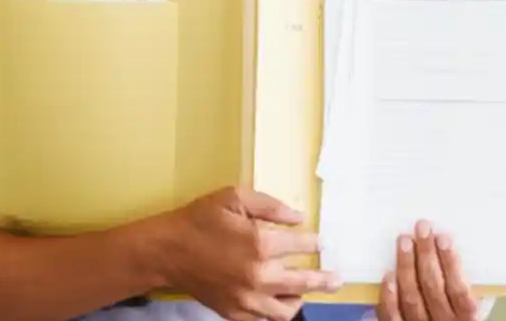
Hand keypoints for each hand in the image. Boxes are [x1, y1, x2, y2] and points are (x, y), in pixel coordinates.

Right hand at [159, 186, 341, 320]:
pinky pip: (265, 319)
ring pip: (287, 309)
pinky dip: (276, 311)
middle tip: (338, 279)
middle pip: (304, 281)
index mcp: (261, 243)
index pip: (302, 245)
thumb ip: (270, 206)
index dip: (315, 242)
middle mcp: (259, 275)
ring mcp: (247, 299)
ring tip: (305, 292)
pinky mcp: (235, 313)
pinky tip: (278, 301)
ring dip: (301, 298)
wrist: (167, 251)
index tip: (321, 242)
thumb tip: (300, 217)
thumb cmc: (200, 219)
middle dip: (325, 279)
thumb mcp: (234, 197)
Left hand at [376, 220, 479, 320]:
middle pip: (433, 287)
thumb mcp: (471, 299)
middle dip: (426, 254)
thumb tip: (449, 243)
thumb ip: (464, 279)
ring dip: (407, 266)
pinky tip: (388, 274)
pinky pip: (393, 315)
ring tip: (404, 240)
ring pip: (412, 297)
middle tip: (422, 229)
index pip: (459, 290)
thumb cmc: (455, 310)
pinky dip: (390, 295)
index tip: (443, 238)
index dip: (451, 263)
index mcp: (466, 317)